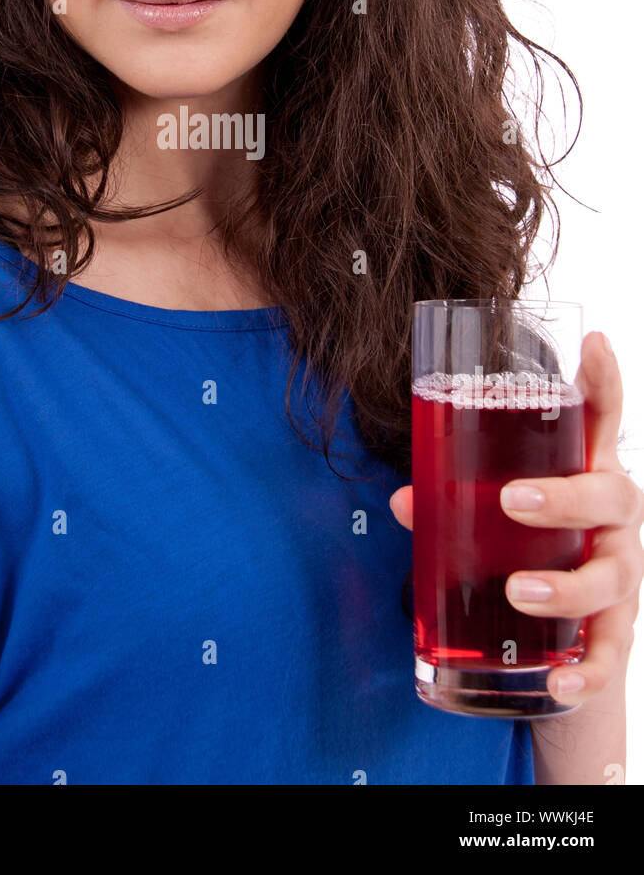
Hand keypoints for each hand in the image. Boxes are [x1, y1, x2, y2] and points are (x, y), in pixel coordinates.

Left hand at [389, 331, 643, 705]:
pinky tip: (558, 682)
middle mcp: (613, 518)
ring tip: (518, 591)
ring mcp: (622, 573)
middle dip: (565, 497)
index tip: (596, 343)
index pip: (603, 419)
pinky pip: (611, 651)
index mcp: (585, 472)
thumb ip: (451, 501)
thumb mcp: (491, 515)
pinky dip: (585, 670)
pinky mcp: (616, 632)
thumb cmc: (526, 546)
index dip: (604, 381)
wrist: (560, 636)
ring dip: (566, 586)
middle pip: (612, 494)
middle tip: (513, 501)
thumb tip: (403, 502)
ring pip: (613, 575)